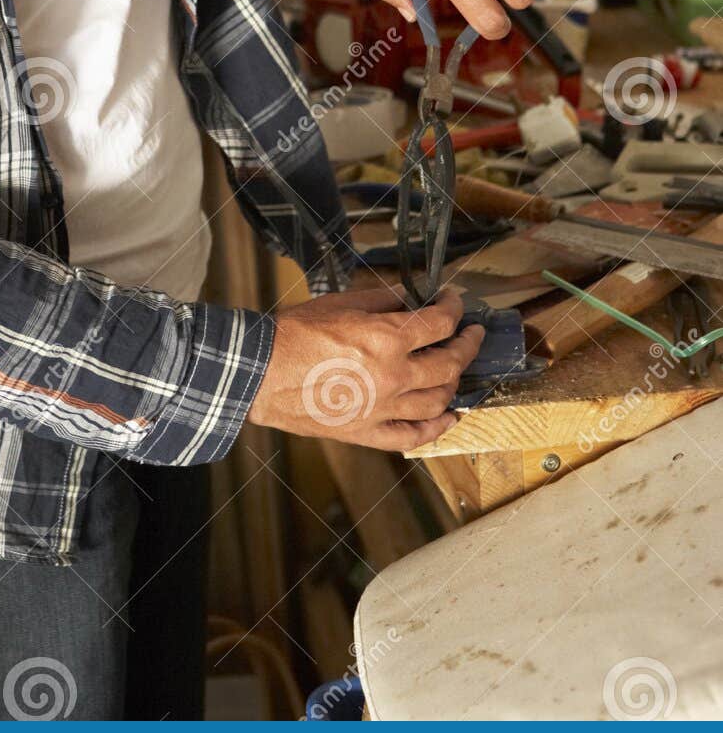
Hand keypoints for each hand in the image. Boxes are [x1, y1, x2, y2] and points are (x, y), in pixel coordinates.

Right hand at [246, 286, 483, 451]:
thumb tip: (412, 297)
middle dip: (467, 344)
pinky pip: (413, 435)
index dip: (453, 308)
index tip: (453, 302)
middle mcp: (394, 375)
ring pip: (439, 400)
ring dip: (455, 383)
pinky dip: (437, 428)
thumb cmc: (296, 333)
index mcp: (387, 338)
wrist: (261, 372)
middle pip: (449, 363)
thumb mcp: (342, 302)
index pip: (439, 323)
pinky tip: (449, 417)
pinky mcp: (369, 431)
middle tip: (471, 334)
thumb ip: (383, 300)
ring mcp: (383, 407)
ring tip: (457, 371)